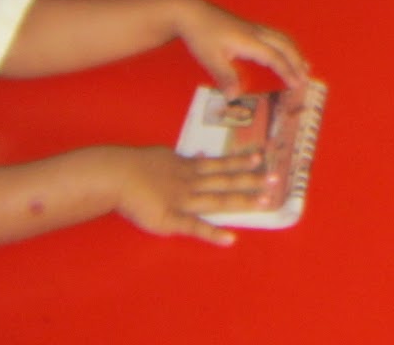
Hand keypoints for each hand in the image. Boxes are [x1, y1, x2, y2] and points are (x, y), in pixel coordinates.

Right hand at [106, 145, 272, 247]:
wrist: (115, 174)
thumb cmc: (134, 166)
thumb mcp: (164, 156)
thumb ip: (184, 159)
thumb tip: (201, 154)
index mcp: (187, 167)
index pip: (219, 164)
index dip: (241, 160)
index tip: (262, 155)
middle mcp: (191, 182)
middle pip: (226, 180)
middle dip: (252, 179)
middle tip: (277, 177)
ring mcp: (183, 200)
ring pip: (218, 200)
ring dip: (242, 201)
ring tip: (265, 201)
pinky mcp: (171, 219)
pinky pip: (195, 227)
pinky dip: (213, 233)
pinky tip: (230, 239)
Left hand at [174, 0, 308, 90]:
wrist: (190, 12)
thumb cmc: (200, 35)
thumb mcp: (210, 58)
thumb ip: (225, 77)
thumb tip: (235, 97)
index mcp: (249, 41)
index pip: (274, 58)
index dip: (287, 71)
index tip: (298, 85)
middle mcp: (256, 33)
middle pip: (284, 46)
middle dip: (297, 62)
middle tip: (307, 78)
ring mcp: (253, 28)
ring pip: (281, 38)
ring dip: (294, 52)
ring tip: (303, 64)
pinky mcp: (247, 27)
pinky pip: (274, 35)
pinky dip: (285, 45)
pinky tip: (282, 51)